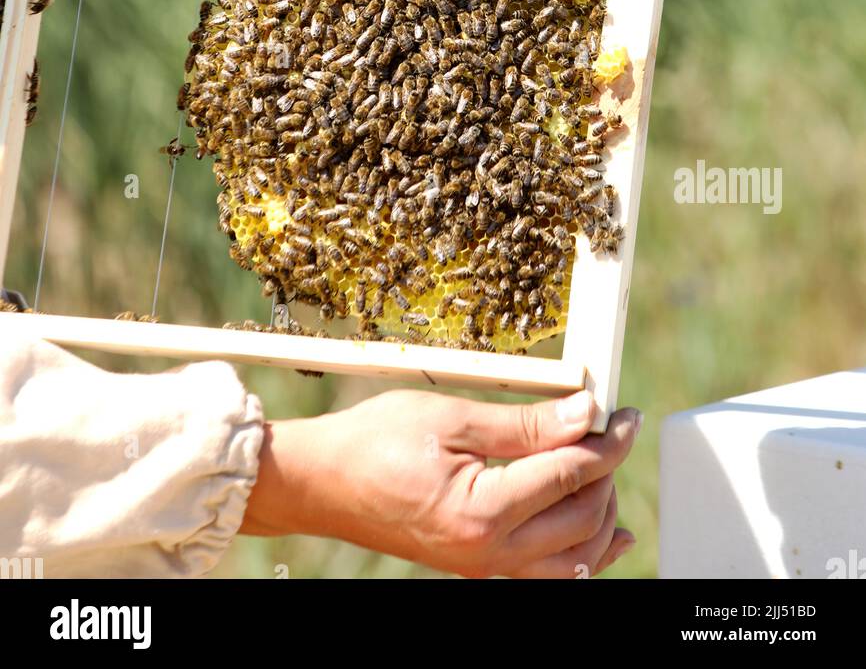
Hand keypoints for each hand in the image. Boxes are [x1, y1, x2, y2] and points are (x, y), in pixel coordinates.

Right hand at [241, 388, 640, 577]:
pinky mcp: (477, 565)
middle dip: (607, 473)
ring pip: (574, 557)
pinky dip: (583, 554)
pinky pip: (548, 573)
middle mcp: (489, 552)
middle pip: (582, 519)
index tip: (626, 415)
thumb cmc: (375, 441)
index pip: (571, 474)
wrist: (322, 482)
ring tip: (609, 471)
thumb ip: (524, 424)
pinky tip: (607, 535)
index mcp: (483, 512)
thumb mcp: (453, 417)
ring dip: (602, 514)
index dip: (608, 441)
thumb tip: (584, 414)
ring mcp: (484, 566)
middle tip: (610, 430)